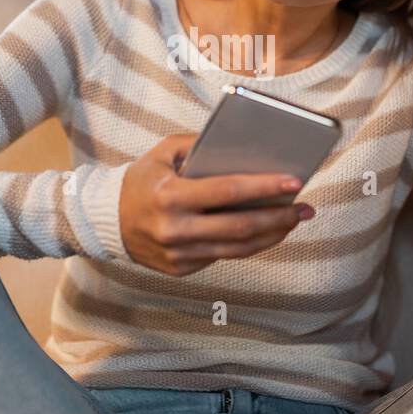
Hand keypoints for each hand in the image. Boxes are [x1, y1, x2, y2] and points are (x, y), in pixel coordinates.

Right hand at [118, 134, 314, 276]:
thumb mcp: (163, 152)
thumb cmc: (142, 179)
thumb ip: (199, 144)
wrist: (106, 222)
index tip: (295, 181)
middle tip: (306, 207)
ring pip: (238, 248)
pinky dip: (250, 244)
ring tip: (295, 220)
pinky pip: (224, 257)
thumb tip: (244, 147)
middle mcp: (175, 229)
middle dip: (279, 217)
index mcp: (170, 196)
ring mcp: (178, 254)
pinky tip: (269, 231)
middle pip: (240, 226)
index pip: (228, 191)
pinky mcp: (181, 269)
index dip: (265, 187)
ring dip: (272, 235)